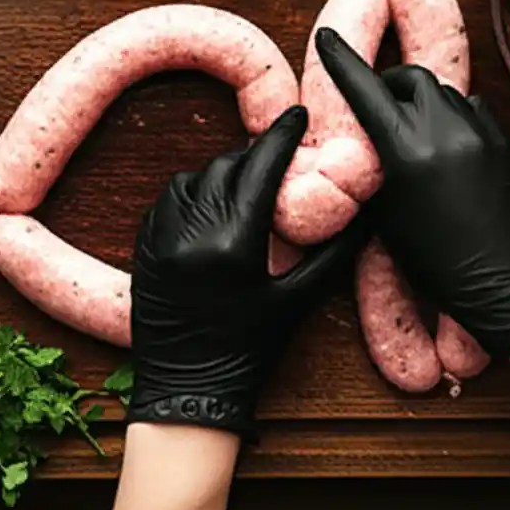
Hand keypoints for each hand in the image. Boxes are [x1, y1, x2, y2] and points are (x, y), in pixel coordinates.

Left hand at [129, 105, 361, 436]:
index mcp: (234, 244)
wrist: (189, 393)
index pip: (261, 168)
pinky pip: (166, 201)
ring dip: (220, 173)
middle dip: (254, 157)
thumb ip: (333, 254)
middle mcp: (192, 233)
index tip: (297, 116)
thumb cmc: (248, 351)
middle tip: (278, 159)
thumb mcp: (297, 302)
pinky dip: (190, 194)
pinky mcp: (142, 248)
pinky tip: (210, 207)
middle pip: (227, 166)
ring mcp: (161, 239)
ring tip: (244, 187)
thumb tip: (366, 214)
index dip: (283, 136)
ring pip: (192, 178)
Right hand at [313, 28, 509, 357]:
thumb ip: (373, 170)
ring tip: (413, 129)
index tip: (328, 39)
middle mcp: (442, 130)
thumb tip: (365, 144)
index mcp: (405, 151)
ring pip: (442, 92)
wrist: (504, 280)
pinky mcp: (503, 140)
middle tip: (378, 101)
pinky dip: (453, 116)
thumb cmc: (437, 263)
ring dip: (422, 101)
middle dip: (389, 83)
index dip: (342, 61)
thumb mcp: (387, 219)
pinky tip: (448, 144)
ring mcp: (477, 132)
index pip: (365, 90)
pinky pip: (472, 109)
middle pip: (409, 78)